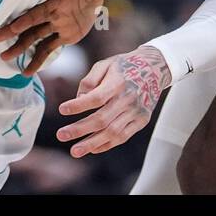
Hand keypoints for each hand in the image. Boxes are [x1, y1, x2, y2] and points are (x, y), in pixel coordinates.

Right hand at [0, 0, 112, 75]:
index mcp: (56, 1)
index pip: (38, 12)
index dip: (26, 20)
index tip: (11, 27)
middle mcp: (52, 14)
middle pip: (29, 25)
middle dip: (12, 33)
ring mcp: (57, 25)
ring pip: (34, 39)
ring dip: (20, 49)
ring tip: (5, 58)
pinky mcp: (65, 36)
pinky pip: (49, 49)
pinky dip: (38, 60)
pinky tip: (27, 72)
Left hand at [56, 45, 170, 157]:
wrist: (155, 69)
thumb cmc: (124, 66)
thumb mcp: (106, 64)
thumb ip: (89, 80)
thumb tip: (79, 99)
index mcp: (118, 82)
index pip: (97, 97)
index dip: (78, 105)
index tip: (61, 110)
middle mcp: (128, 99)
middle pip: (102, 119)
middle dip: (79, 129)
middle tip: (61, 135)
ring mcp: (136, 112)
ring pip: (112, 132)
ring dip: (92, 143)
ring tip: (74, 151)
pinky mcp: (141, 121)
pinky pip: (123, 137)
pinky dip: (107, 145)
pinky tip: (92, 149)